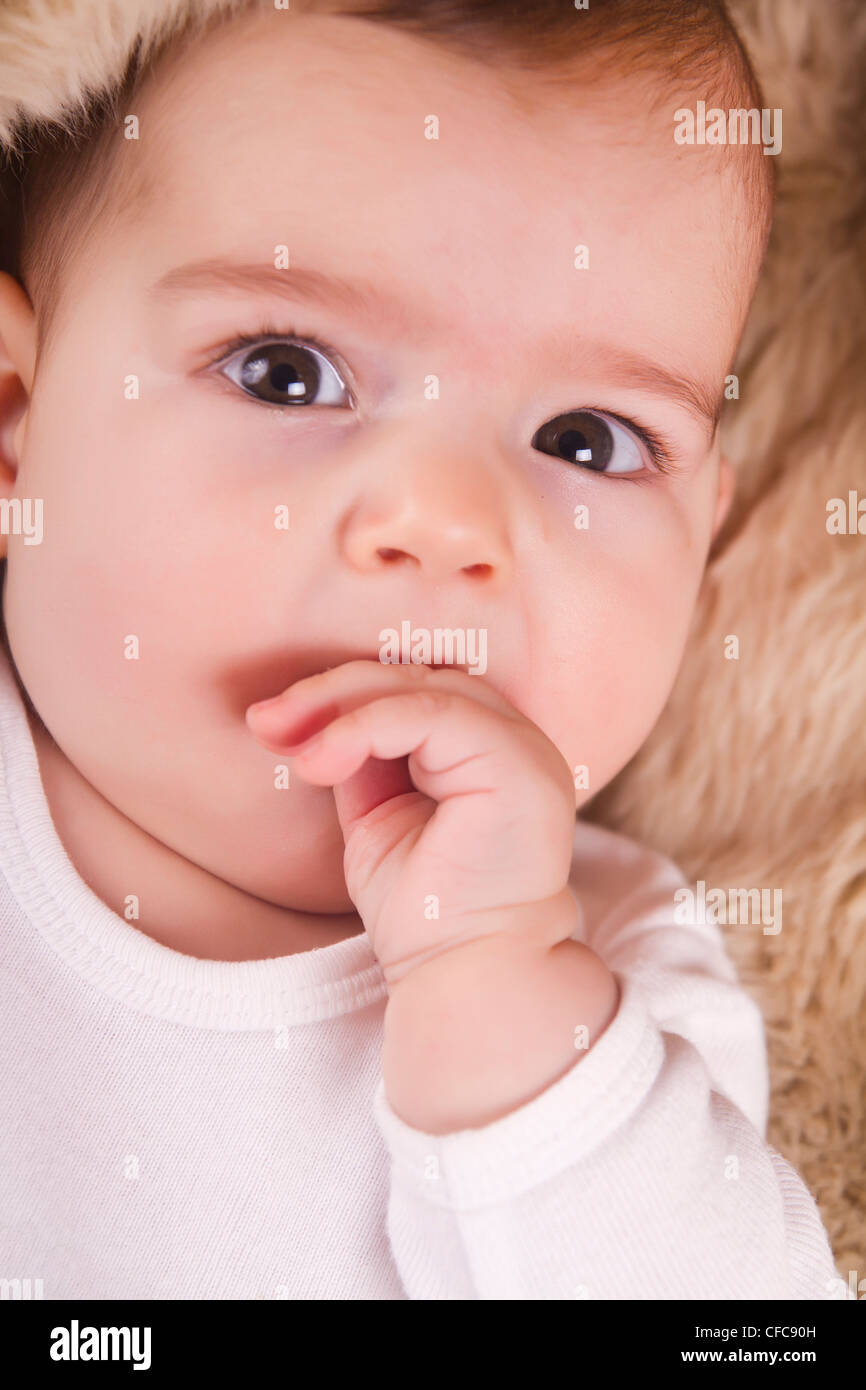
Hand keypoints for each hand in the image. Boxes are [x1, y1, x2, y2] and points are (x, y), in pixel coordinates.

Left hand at [245, 660, 579, 983]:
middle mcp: (516, 739)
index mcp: (487, 749)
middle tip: (266, 723)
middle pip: (415, 677)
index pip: (411, 689)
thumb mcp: (377, 815)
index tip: (269, 725)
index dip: (339, 696)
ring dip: (342, 707)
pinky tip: (323, 760)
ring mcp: (525, 748)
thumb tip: (305, 714)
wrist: (464, 975)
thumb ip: (362, 758)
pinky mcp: (519, 763)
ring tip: (294, 750)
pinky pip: (433, 713)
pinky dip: (366, 726)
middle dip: (331, 693)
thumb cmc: (427, 912)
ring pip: (422, 686)